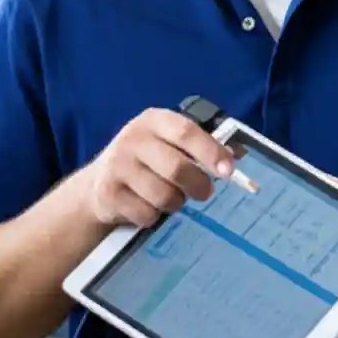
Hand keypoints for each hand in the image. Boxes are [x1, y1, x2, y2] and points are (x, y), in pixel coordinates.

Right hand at [85, 108, 242, 227]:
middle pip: (177, 168)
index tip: (228, 171)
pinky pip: (145, 214)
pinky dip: (153, 216)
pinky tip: (147, 206)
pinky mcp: (108, 193)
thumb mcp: (169, 143)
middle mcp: (133, 139)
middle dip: (198, 185)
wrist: (99, 183)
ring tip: (171, 197)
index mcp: (154, 121)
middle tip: (205, 192)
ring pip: (163, 195)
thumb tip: (238, 154)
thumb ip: (200, 146)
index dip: (210, 151)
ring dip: (175, 203)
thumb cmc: (146, 160)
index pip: (186, 132)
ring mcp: (117, 166)